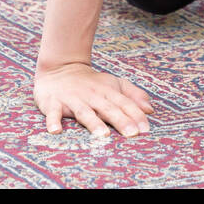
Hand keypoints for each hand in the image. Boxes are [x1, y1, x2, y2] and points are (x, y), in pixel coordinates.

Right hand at [33, 61, 154, 136]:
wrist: (60, 68)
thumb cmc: (91, 83)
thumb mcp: (113, 84)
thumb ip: (133, 95)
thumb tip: (150, 110)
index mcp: (107, 92)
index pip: (124, 103)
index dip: (136, 115)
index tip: (145, 130)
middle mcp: (92, 96)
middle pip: (108, 109)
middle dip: (121, 121)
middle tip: (132, 134)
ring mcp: (72, 100)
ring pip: (84, 112)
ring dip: (93, 123)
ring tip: (103, 135)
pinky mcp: (53, 103)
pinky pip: (53, 113)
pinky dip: (53, 121)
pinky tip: (56, 131)